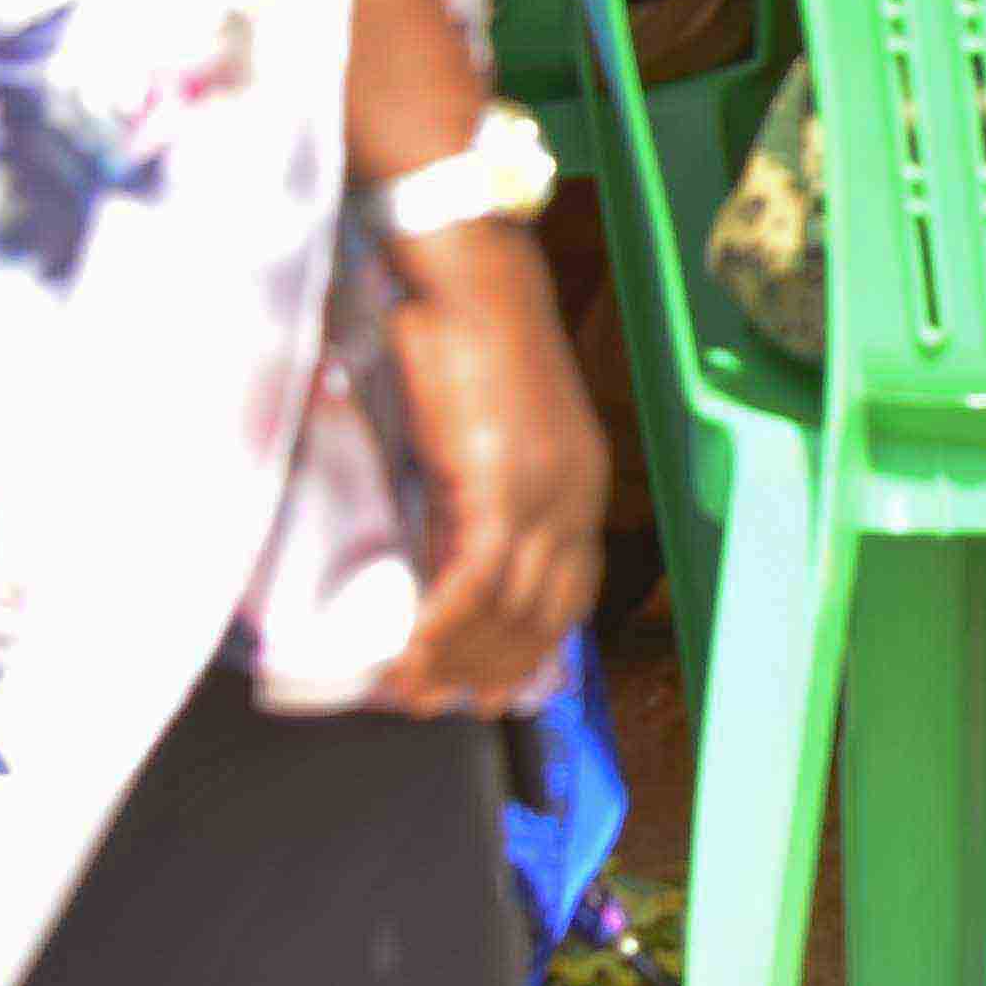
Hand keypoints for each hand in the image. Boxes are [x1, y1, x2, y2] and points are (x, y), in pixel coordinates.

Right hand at [368, 219, 607, 717]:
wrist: (473, 281)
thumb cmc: (469, 343)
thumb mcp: (486, 432)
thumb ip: (477, 492)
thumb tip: (437, 555)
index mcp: (581, 483)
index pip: (568, 593)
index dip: (530, 647)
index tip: (489, 686)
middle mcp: (576, 495)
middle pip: (543, 614)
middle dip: (489, 668)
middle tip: (437, 703)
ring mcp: (545, 493)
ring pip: (507, 609)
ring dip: (455, 659)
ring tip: (407, 691)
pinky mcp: (502, 486)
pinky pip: (472, 582)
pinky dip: (437, 627)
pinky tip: (403, 656)